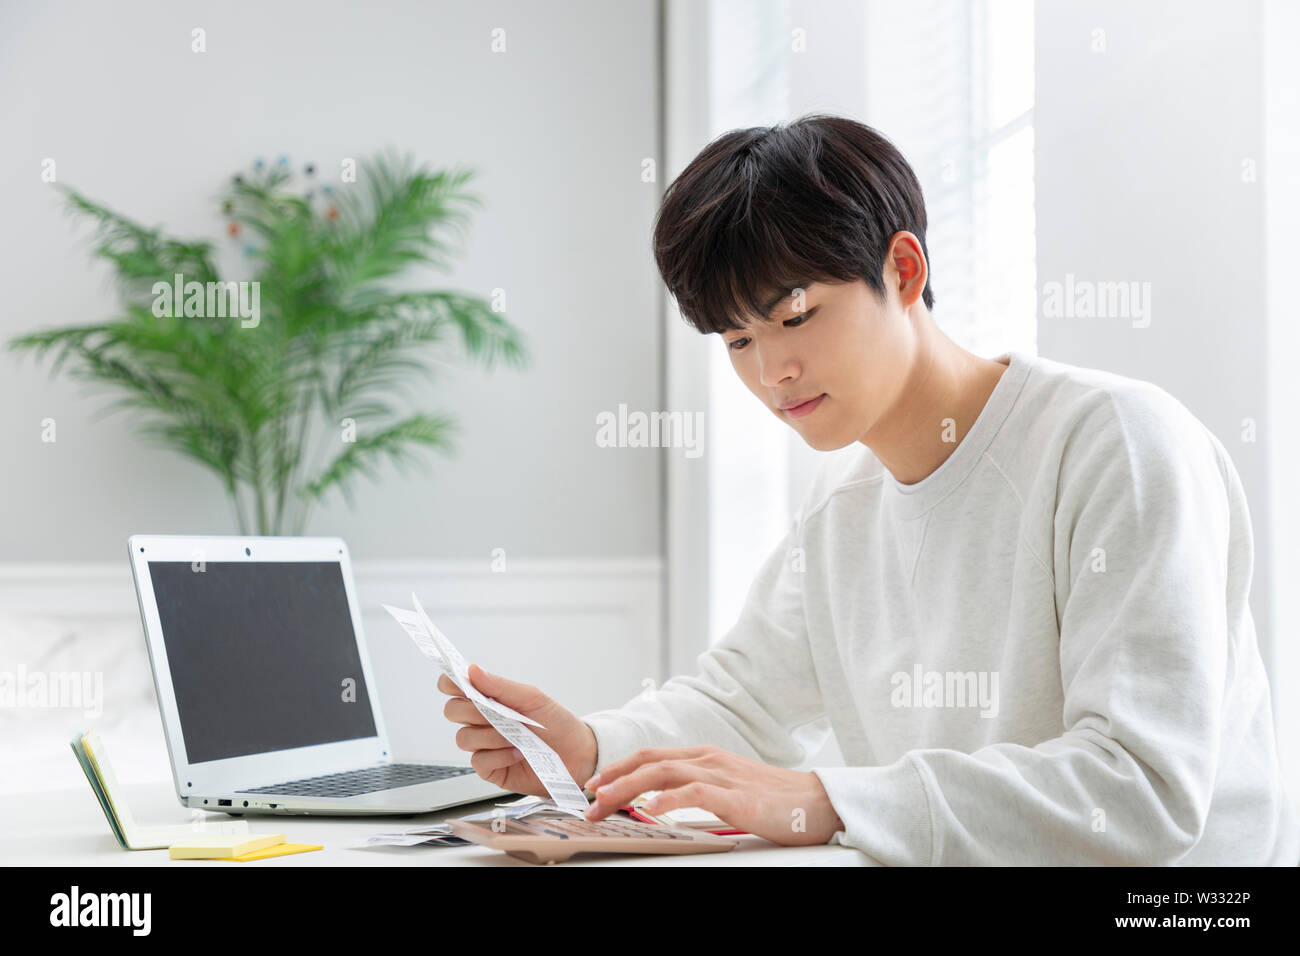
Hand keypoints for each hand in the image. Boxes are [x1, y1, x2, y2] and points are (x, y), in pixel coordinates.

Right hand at [438, 664, 597, 797]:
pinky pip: (478, 760)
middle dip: (472, 711)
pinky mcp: (490, 768)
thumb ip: (500, 686)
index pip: (455, 687)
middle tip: (495, 713)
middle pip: (452, 711)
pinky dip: (499, 756)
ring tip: (516, 737)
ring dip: (490, 736)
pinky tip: (518, 753)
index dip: (450, 683)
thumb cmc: (557, 723)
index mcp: (490, 698)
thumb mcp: (532, 698)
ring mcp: (484, 745)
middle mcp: (483, 721)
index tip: (459, 684)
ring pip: (463, 738)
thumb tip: (471, 670)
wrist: (578, 754)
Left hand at [581, 745, 844, 845]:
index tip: (595, 784)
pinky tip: (652, 809)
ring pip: (663, 773)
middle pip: (648, 762)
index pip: (651, 757)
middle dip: (613, 779)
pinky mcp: (736, 795)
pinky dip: (669, 799)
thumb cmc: (776, 800)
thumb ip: (699, 790)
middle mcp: (708, 759)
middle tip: (588, 798)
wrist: (818, 801)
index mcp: (705, 757)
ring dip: (628, 788)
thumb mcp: (728, 789)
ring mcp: (721, 774)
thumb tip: (663, 804)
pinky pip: (695, 793)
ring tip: (604, 802)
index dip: (619, 768)